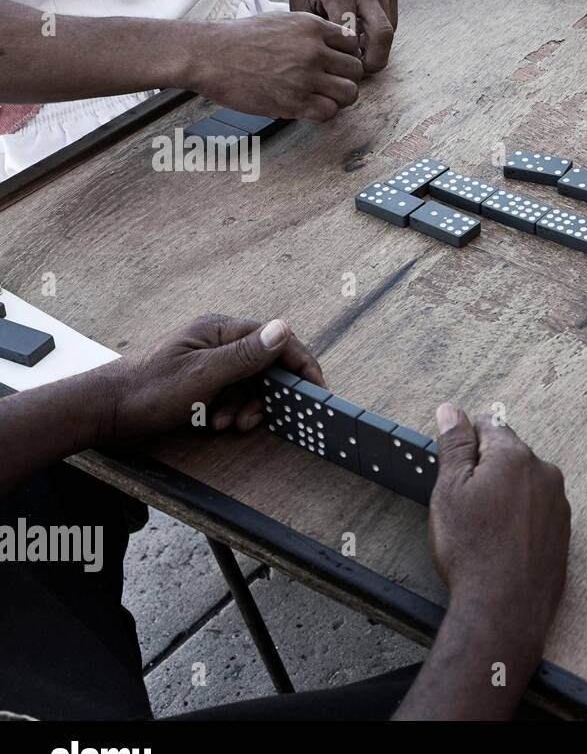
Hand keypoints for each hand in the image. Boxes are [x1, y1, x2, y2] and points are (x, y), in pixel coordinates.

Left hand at [94, 314, 324, 443]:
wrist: (102, 412)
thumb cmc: (146, 390)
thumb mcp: (203, 375)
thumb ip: (246, 355)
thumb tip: (283, 328)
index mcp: (220, 330)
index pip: (276, 340)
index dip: (300, 365)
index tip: (316, 391)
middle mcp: (217, 342)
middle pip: (264, 366)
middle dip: (265, 396)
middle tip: (253, 419)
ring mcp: (209, 362)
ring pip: (249, 385)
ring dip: (245, 408)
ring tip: (225, 425)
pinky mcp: (200, 382)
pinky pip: (231, 395)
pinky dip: (230, 411)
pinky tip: (215, 423)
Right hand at [191, 11, 364, 120]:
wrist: (208, 55)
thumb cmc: (239, 38)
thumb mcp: (279, 20)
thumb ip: (308, 32)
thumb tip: (330, 43)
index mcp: (311, 27)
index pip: (352, 43)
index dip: (345, 56)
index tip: (334, 64)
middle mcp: (313, 50)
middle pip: (356, 69)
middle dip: (346, 78)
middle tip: (330, 84)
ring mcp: (305, 77)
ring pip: (349, 93)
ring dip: (339, 98)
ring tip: (322, 97)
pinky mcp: (294, 102)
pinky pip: (329, 112)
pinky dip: (323, 112)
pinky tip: (308, 107)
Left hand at [289, 0, 398, 74]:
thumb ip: (317, 31)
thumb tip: (334, 60)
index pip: (351, 38)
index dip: (347, 57)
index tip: (339, 64)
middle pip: (382, 38)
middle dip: (374, 61)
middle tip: (361, 70)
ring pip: (390, 32)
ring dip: (377, 46)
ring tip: (359, 48)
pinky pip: (391, 19)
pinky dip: (379, 31)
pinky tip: (363, 29)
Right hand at [426, 405, 570, 655]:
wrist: (504, 605)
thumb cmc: (473, 549)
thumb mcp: (450, 490)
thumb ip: (454, 445)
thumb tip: (451, 411)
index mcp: (516, 456)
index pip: (489, 426)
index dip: (465, 443)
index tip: (453, 467)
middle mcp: (545, 473)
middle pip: (509, 455)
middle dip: (485, 470)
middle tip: (463, 504)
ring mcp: (558, 503)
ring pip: (524, 484)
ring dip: (504, 495)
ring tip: (482, 528)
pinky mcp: (563, 531)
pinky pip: (536, 512)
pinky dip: (519, 519)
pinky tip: (501, 542)